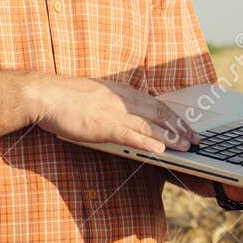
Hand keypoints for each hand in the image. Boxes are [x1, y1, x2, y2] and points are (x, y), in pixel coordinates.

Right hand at [28, 74, 200, 154]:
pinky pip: (130, 136)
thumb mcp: (96, 93)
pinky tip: (160, 150)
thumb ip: (113, 102)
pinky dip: (147, 143)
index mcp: (122, 91)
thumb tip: (126, 113)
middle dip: (181, 127)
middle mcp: (122, 100)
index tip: (187, 126)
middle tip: (196, 139)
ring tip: (186, 147)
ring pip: (150, 125)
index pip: (156, 104)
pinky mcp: (103, 126)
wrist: (46, 95)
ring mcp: (114, 113)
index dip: (174, 116)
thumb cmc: (66, 97)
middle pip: (160, 113)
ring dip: (171, 136)